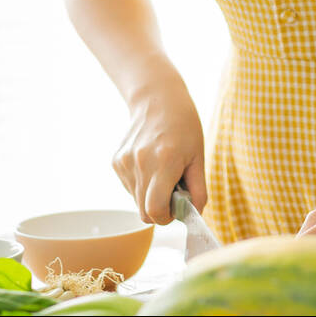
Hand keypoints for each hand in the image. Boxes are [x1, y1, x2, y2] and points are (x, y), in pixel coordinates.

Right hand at [112, 78, 205, 225]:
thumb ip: (198, 190)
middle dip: (160, 210)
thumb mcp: (199, 157)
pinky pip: (130, 188)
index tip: (178, 207)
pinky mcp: (116, 161)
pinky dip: (142, 185)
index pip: (156, 210)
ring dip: (150, 196)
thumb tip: (194, 215)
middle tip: (174, 192)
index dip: (168, 217)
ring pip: (136, 201)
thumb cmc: (184, 126)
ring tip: (163, 172)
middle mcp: (140, 163)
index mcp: (164, 162)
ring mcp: (125, 162)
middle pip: (144, 212)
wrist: (157, 99)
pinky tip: (151, 165)